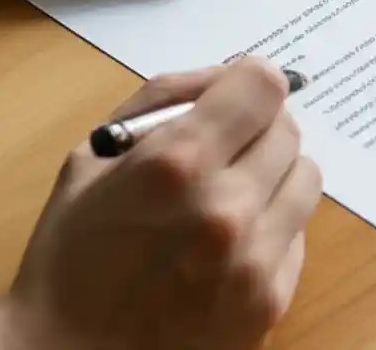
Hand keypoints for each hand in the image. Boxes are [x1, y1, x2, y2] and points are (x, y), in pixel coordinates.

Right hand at [0, 57, 322, 349]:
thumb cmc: (70, 255)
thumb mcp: (92, 158)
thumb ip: (162, 101)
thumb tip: (224, 76)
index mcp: (178, 164)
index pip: (264, 85)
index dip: (247, 83)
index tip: (234, 96)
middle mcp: (228, 208)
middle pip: (288, 130)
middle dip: (256, 129)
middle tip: (221, 149)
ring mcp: (256, 259)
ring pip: (305, 177)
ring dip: (273, 174)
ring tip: (229, 194)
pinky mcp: (272, 299)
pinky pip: (298, 233)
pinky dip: (273, 226)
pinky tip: (228, 245)